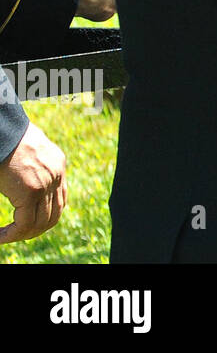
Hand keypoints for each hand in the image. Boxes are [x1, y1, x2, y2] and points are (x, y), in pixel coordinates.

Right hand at [0, 122, 67, 244]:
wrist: (4, 130)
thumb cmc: (8, 140)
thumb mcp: (26, 154)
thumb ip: (32, 170)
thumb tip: (21, 183)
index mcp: (57, 165)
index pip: (60, 200)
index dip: (45, 216)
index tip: (27, 223)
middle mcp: (57, 175)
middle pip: (55, 214)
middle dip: (36, 229)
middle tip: (16, 235)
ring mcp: (46, 183)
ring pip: (41, 223)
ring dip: (23, 235)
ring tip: (5, 237)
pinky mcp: (31, 191)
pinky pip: (24, 223)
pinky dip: (12, 234)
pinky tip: (0, 237)